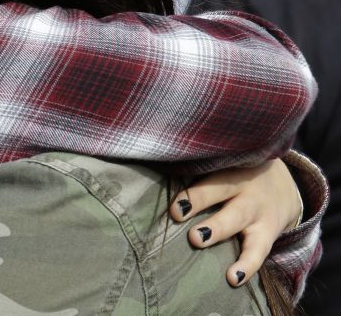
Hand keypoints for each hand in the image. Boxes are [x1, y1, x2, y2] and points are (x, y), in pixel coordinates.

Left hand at [170, 158, 301, 286]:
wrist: (288, 186)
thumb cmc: (240, 175)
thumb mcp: (227, 166)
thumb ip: (199, 173)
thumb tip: (156, 179)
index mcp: (230, 168)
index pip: (207, 174)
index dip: (190, 187)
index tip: (172, 201)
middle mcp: (244, 188)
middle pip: (220, 190)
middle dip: (199, 201)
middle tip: (177, 213)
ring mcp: (258, 211)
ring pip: (237, 220)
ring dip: (217, 230)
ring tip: (197, 239)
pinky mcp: (269, 233)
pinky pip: (259, 251)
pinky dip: (247, 265)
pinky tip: (233, 278)